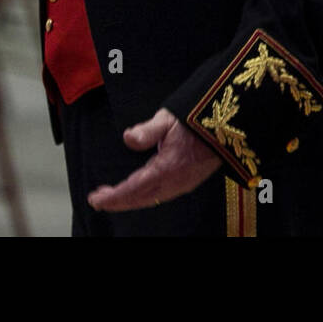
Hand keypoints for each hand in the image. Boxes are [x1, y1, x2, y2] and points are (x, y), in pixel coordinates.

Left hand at [86, 108, 221, 211]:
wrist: (226, 128)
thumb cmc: (195, 120)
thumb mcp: (168, 120)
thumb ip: (147, 131)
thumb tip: (127, 138)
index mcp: (166, 169)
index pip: (134, 189)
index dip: (114, 197)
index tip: (95, 199)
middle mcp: (174, 182)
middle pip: (140, 199)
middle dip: (117, 201)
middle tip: (97, 200)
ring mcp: (182, 184)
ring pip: (150, 199)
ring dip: (129, 200)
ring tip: (111, 197)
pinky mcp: (187, 182)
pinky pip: (160, 195)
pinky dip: (143, 196)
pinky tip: (136, 191)